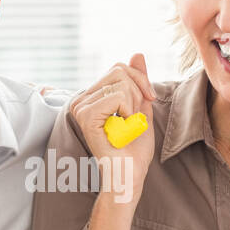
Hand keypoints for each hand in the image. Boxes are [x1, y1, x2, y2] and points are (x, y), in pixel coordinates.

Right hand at [68, 54, 156, 200]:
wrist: (129, 175)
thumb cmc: (134, 148)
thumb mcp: (141, 107)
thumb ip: (138, 82)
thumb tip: (137, 54)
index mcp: (91, 96)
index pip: (118, 68)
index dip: (139, 80)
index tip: (149, 100)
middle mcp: (81, 99)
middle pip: (119, 71)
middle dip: (138, 91)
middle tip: (135, 117)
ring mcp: (80, 107)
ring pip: (120, 83)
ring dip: (134, 105)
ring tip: (126, 126)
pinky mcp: (86, 116)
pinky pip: (117, 96)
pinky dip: (128, 112)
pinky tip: (122, 129)